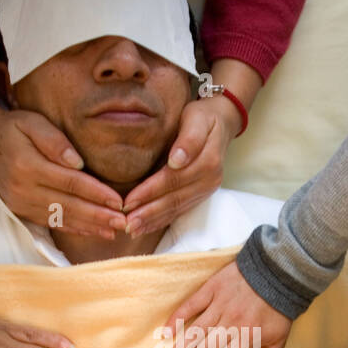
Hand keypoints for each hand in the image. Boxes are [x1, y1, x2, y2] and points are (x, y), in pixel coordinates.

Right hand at [0, 95, 127, 238]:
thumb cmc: (13, 128)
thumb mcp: (32, 122)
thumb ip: (54, 140)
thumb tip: (77, 162)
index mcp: (27, 165)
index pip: (70, 182)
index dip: (96, 193)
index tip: (119, 200)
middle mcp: (23, 189)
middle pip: (68, 205)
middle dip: (98, 216)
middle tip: (123, 222)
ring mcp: (21, 204)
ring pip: (61, 218)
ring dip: (89, 227)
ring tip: (114, 231)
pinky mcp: (22, 211)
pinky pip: (51, 223)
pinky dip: (74, 229)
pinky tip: (93, 232)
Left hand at [121, 95, 233, 235]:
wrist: (221, 122)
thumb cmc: (203, 117)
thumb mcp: (197, 118)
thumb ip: (189, 139)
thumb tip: (177, 160)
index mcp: (207, 162)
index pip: (173, 180)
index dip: (150, 192)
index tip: (128, 201)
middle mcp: (209, 180)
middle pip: (174, 199)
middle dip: (148, 213)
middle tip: (126, 223)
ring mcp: (206, 191)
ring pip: (176, 209)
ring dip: (152, 221)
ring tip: (132, 230)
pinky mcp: (200, 196)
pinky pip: (179, 211)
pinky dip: (161, 221)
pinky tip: (145, 227)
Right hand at [160, 259, 291, 347]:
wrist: (279, 271)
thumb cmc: (278, 310)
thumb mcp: (279, 340)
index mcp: (246, 338)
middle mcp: (229, 324)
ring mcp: (219, 305)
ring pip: (193, 333)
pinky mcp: (212, 288)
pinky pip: (191, 305)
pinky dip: (178, 318)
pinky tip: (166, 333)